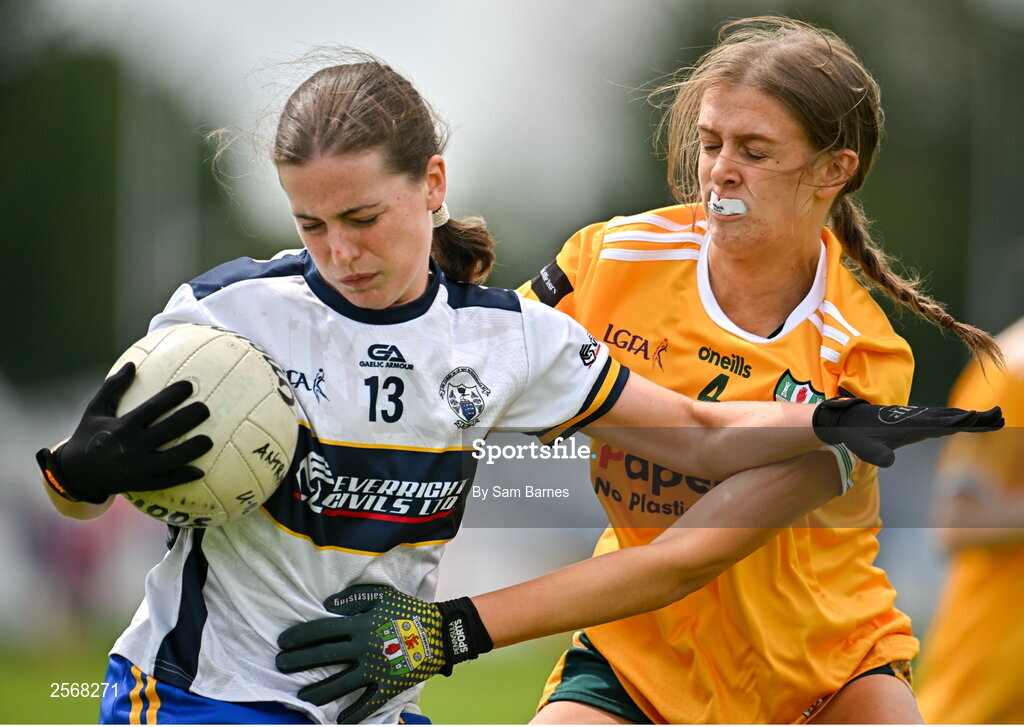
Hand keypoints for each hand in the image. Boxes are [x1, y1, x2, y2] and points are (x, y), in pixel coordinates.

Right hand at [36, 362, 212, 502]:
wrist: (76, 473)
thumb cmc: (89, 435)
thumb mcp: (95, 410)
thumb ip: (112, 387)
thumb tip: (132, 364)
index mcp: (122, 426)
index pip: (152, 408)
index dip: (172, 396)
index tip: (189, 386)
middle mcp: (131, 446)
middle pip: (166, 431)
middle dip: (188, 419)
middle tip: (205, 409)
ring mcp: (137, 468)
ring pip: (171, 459)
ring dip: (192, 450)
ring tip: (209, 440)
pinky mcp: (140, 484)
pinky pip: (165, 482)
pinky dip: (182, 477)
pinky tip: (200, 471)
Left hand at [277, 584, 491, 722]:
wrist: (442, 632)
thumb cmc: (410, 610)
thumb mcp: (383, 596)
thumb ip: (354, 599)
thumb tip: (326, 606)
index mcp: (361, 624)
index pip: (322, 631)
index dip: (299, 637)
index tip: (283, 642)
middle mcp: (364, 648)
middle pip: (324, 657)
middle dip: (298, 661)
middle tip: (280, 665)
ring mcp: (376, 669)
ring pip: (340, 684)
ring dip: (318, 691)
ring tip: (304, 695)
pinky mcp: (389, 686)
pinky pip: (367, 703)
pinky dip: (353, 714)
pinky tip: (339, 720)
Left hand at [813, 397, 1003, 466]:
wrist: (847, 420)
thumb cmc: (856, 435)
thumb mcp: (865, 449)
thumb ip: (876, 455)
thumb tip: (888, 463)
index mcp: (911, 425)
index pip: (940, 424)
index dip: (959, 421)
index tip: (977, 418)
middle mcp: (917, 419)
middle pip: (952, 417)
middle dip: (976, 418)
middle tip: (1000, 416)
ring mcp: (917, 418)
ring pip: (950, 416)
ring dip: (972, 416)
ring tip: (994, 417)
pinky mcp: (915, 420)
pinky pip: (942, 418)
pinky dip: (959, 417)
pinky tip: (968, 419)